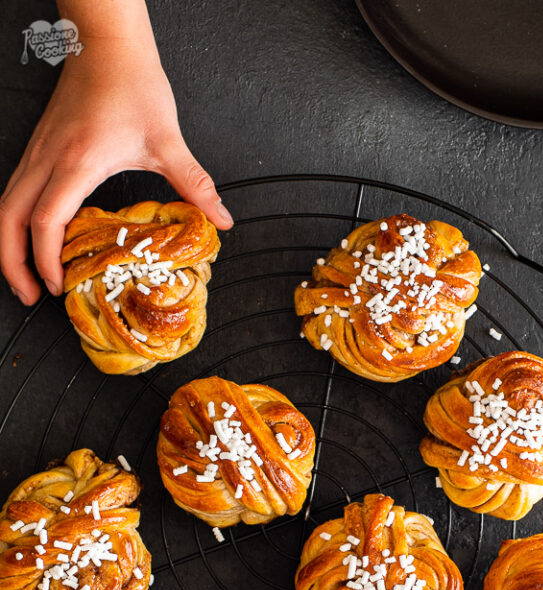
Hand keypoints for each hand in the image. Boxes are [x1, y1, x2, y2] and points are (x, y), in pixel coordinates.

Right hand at [0, 0, 231, 305]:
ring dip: (9, 244)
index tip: (58, 286)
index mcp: (77, 163)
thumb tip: (221, 219)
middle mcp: (48, 159)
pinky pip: (16, 191)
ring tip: (25, 278)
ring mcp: (38, 152)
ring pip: (5, 205)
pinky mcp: (39, 148)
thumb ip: (195, 184)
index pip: (46, 221)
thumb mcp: (168, 140)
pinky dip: (17, 222)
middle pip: (9, 219)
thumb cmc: (132, 83)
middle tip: (30, 295)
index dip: (46, 259)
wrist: (108, 43)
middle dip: (12, 262)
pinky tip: (33, 240)